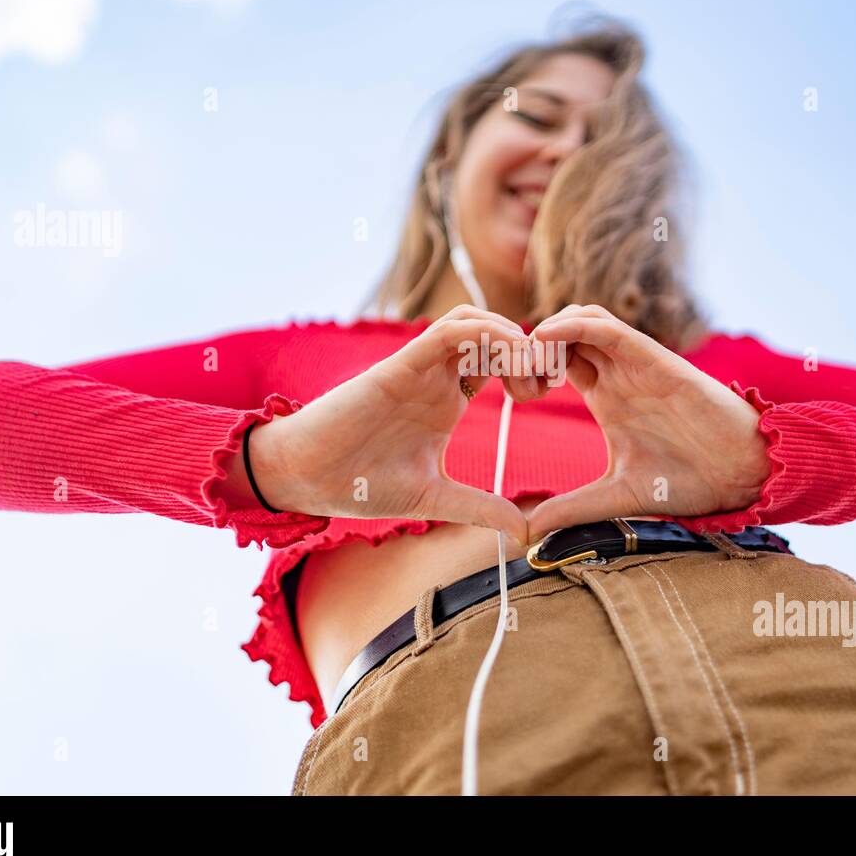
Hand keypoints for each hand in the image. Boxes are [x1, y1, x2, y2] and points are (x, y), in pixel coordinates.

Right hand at [247, 305, 536, 544]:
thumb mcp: (434, 498)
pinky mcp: (400, 366)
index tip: (548, 392)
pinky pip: (446, 333)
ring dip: (510, 334)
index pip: (500, 363)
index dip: (530, 369)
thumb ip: (479, 508)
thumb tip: (524, 532)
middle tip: (549, 378)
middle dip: (529, 348)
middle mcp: (436, 377)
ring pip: (473, 323)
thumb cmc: (359, 484)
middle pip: (494, 336)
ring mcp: (419, 368)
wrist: (306, 478)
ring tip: (531, 366)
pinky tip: (507, 352)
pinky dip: (482, 332)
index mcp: (447, 400)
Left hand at [525, 305, 771, 541]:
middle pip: (563, 333)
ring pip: (582, 318)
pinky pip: (608, 327)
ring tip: (531, 362)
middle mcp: (618, 373)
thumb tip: (529, 531)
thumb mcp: (615, 496)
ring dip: (548, 330)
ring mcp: (635, 362)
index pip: (556, 361)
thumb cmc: (687, 481)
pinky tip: (547, 339)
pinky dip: (573, 325)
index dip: (527, 367)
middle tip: (515, 376)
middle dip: (531, 344)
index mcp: (606, 396)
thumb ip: (572, 507)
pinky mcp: (654, 358)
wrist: (740, 475)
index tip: (513, 396)